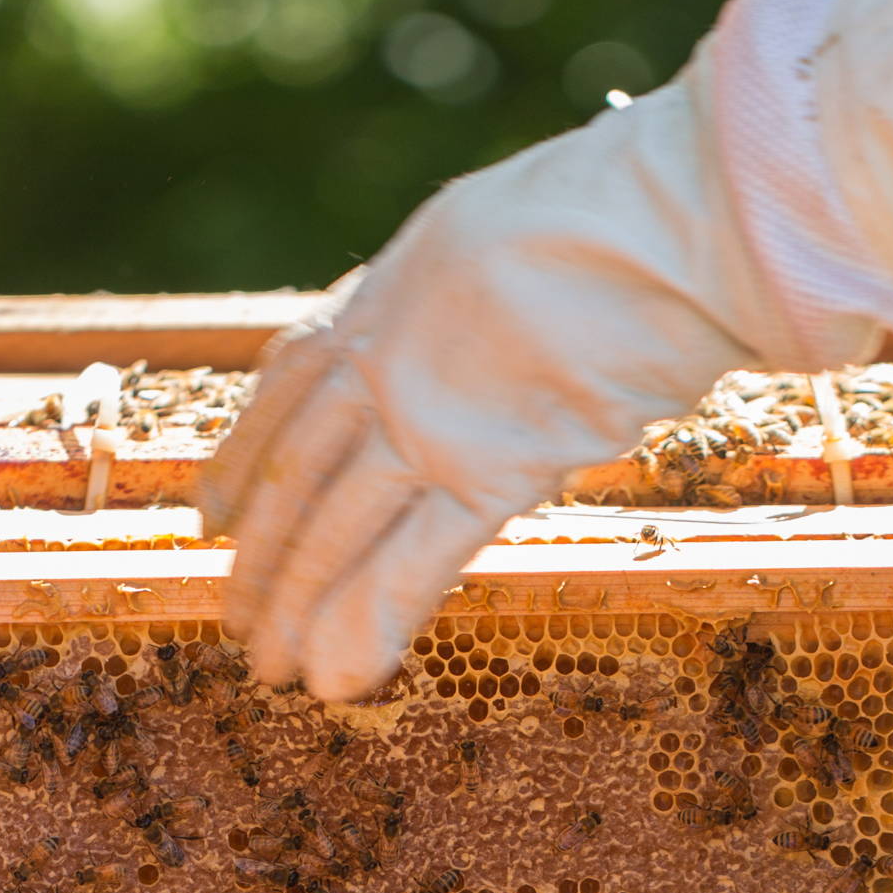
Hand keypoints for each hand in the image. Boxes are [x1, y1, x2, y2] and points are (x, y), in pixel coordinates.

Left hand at [206, 0, 892, 701]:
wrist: (681, 213)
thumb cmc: (630, 215)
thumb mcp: (514, 240)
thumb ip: (472, 299)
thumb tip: (470, 321)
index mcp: (390, 294)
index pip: (287, 385)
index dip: (242, 457)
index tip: (211, 515)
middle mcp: (391, 356)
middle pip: (301, 473)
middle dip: (263, 559)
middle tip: (232, 627)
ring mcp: (436, 411)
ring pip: (339, 525)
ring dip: (299, 606)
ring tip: (270, 674)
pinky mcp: (493, 463)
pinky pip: (416, 556)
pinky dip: (374, 621)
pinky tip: (341, 679)